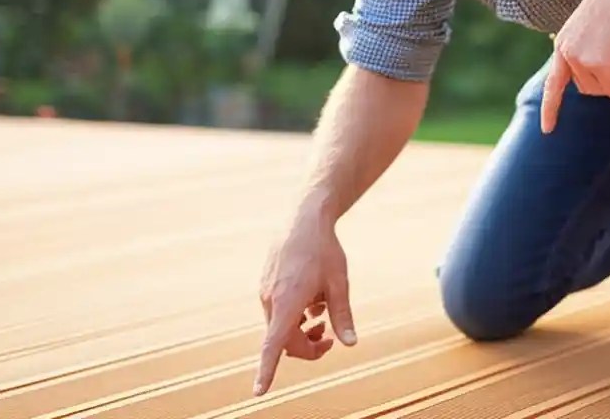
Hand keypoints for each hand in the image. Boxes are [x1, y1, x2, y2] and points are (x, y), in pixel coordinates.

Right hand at [254, 200, 354, 395]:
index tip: (258, 392)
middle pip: (286, 340)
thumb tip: (350, 344)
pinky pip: (279, 310)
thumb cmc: (324, 250)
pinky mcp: (265, 285)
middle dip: (308, 346)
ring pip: (282, 325)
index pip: (274, 345)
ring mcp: (265, 292)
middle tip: (331, 340)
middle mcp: (271, 300)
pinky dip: (295, 313)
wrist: (304, 218)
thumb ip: (343, 315)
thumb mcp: (339, 283)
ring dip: (302, 328)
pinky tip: (312, 299)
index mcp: (288, 302)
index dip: (266, 370)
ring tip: (322, 313)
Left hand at [541, 0, 609, 132]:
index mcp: (563, 44)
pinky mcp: (600, 66)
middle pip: (589, 89)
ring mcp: (581, 62)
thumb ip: (587, 50)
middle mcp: (566, 55)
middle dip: (608, 77)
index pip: (553, 83)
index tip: (547, 130)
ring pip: (605, 90)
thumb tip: (598, 80)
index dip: (551, 107)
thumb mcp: (593, 28)